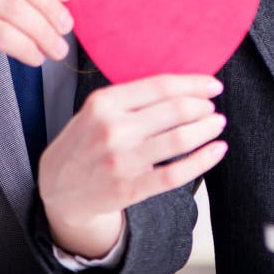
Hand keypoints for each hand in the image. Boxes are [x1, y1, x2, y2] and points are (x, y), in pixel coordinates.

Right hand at [38, 74, 227, 258]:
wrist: (56, 186)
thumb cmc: (84, 140)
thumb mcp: (97, 109)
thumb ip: (132, 97)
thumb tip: (184, 87)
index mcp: (104, 102)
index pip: (160, 86)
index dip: (193, 84)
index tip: (212, 85)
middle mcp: (113, 128)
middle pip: (174, 111)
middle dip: (202, 106)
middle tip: (212, 107)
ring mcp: (121, 160)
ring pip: (179, 140)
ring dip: (206, 129)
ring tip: (217, 123)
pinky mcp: (129, 189)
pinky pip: (175, 174)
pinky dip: (202, 160)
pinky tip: (217, 150)